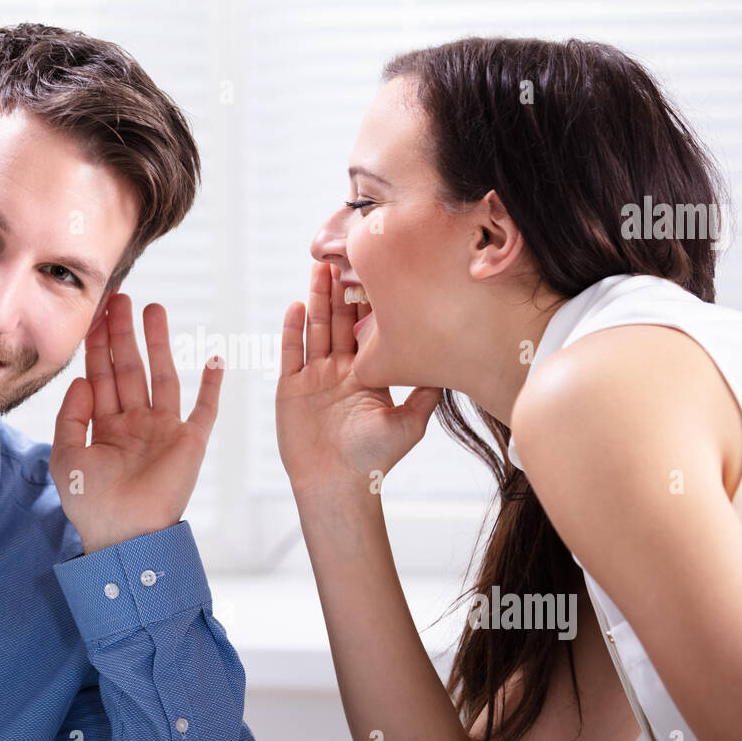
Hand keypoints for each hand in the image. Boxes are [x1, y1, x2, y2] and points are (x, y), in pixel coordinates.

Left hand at [50, 293, 222, 553]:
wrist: (125, 538)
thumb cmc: (91, 504)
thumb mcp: (65, 458)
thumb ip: (69, 417)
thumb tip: (81, 379)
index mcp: (105, 426)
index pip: (100, 375)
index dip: (98, 344)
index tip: (96, 312)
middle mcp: (135, 423)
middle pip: (129, 367)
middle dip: (124, 333)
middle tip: (121, 297)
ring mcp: (164, 430)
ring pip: (162, 376)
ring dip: (159, 343)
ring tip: (154, 309)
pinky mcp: (190, 442)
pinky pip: (205, 408)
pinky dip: (212, 384)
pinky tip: (213, 357)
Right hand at [276, 262, 440, 497]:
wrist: (338, 484)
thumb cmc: (374, 459)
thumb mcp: (411, 421)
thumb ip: (426, 391)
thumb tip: (450, 361)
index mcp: (366, 374)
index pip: (365, 329)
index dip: (367, 301)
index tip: (373, 272)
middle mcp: (339, 370)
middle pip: (337, 321)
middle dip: (339, 289)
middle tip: (342, 256)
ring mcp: (313, 377)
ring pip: (314, 329)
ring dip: (315, 298)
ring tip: (319, 268)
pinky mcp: (290, 387)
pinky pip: (290, 352)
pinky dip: (292, 329)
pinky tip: (295, 305)